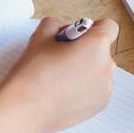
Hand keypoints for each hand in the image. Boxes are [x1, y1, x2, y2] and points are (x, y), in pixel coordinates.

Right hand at [0, 14, 118, 132]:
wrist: (25, 108)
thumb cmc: (33, 72)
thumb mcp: (40, 35)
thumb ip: (57, 24)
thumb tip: (65, 31)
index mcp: (96, 45)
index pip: (109, 27)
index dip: (93, 28)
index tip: (78, 36)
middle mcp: (107, 66)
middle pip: (102, 50)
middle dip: (86, 50)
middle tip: (61, 58)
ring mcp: (105, 88)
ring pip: (99, 70)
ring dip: (86, 70)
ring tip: (60, 78)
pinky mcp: (100, 105)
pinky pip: (97, 88)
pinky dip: (85, 88)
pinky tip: (64, 91)